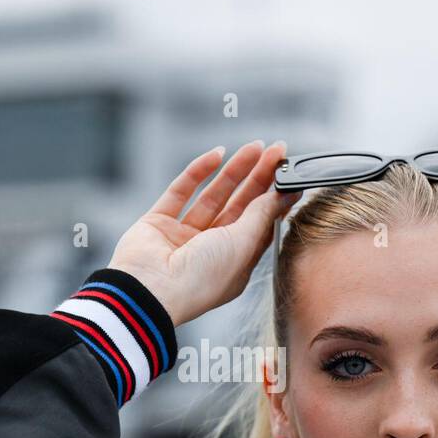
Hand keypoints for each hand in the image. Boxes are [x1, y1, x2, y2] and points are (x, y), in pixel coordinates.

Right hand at [106, 141, 301, 327]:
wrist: (150, 292)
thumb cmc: (200, 280)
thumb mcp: (242, 244)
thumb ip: (262, 215)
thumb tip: (284, 194)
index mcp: (233, 266)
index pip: (259, 227)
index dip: (274, 200)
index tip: (288, 175)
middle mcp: (209, 252)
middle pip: (239, 208)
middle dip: (258, 178)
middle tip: (275, 151)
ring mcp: (182, 237)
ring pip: (212, 196)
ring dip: (234, 170)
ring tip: (254, 146)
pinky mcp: (157, 223)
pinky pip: (180, 191)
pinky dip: (197, 172)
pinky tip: (216, 154)